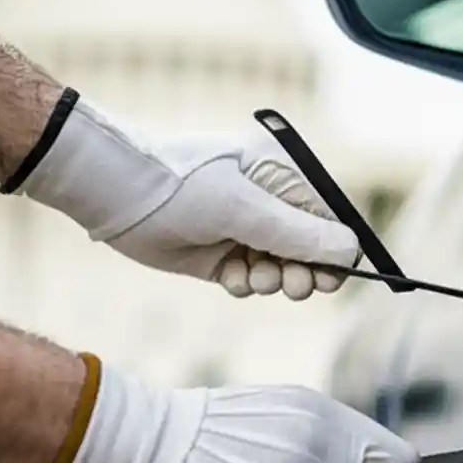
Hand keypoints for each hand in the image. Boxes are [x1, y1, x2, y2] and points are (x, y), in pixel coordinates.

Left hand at [18, 96, 358, 299]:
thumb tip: (350, 251)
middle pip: (311, 249)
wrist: (113, 193)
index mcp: (283, 177)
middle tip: (294, 285)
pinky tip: (230, 277)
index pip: (329, 218)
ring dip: (274, 280)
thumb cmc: (180, 185)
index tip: (332, 278)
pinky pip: (252, 280)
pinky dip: (246, 285)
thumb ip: (298, 234)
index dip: (336, 251)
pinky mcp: (222, 255)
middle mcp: (269, 204)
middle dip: (305, 271)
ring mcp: (245, 230)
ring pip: (283, 269)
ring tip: (253, 277)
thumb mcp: (244, 208)